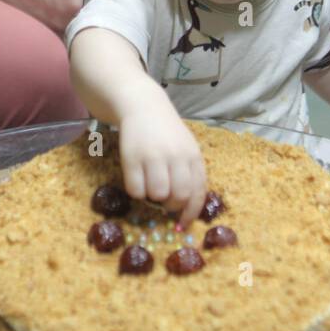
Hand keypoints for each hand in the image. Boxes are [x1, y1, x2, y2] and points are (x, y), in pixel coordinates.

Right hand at [118, 102, 207, 227]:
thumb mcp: (186, 147)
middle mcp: (175, 156)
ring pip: (157, 194)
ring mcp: (153, 156)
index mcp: (193, 155)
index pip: (197, 192)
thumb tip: (186, 207)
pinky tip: (137, 180)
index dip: (190, 213)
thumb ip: (190, 173)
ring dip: (153, 197)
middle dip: (171, 205)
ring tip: (149, 186)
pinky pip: (135, 189)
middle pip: (179, 196)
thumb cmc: (167, 132)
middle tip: (164, 201)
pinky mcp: (131, 157)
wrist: (142, 106)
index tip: (182, 224)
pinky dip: (136, 192)